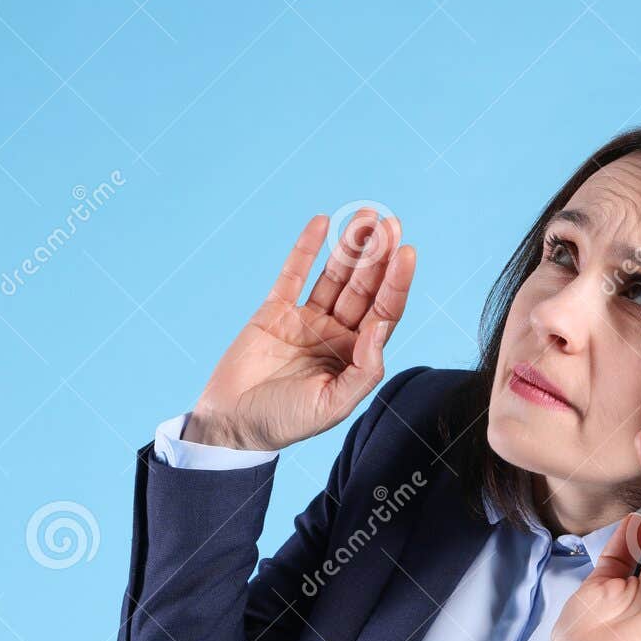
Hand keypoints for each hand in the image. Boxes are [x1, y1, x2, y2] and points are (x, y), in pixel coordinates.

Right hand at [184, 209, 415, 451]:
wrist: (234, 423)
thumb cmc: (286, 421)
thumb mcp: (333, 405)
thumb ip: (363, 370)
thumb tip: (379, 327)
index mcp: (355, 356)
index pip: (384, 312)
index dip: (397, 283)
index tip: (406, 252)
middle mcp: (336, 335)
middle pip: (364, 288)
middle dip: (378, 256)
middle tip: (389, 224)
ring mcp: (306, 320)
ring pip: (335, 276)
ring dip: (351, 246)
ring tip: (366, 217)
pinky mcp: (275, 311)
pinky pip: (293, 274)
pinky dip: (307, 248)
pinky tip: (323, 223)